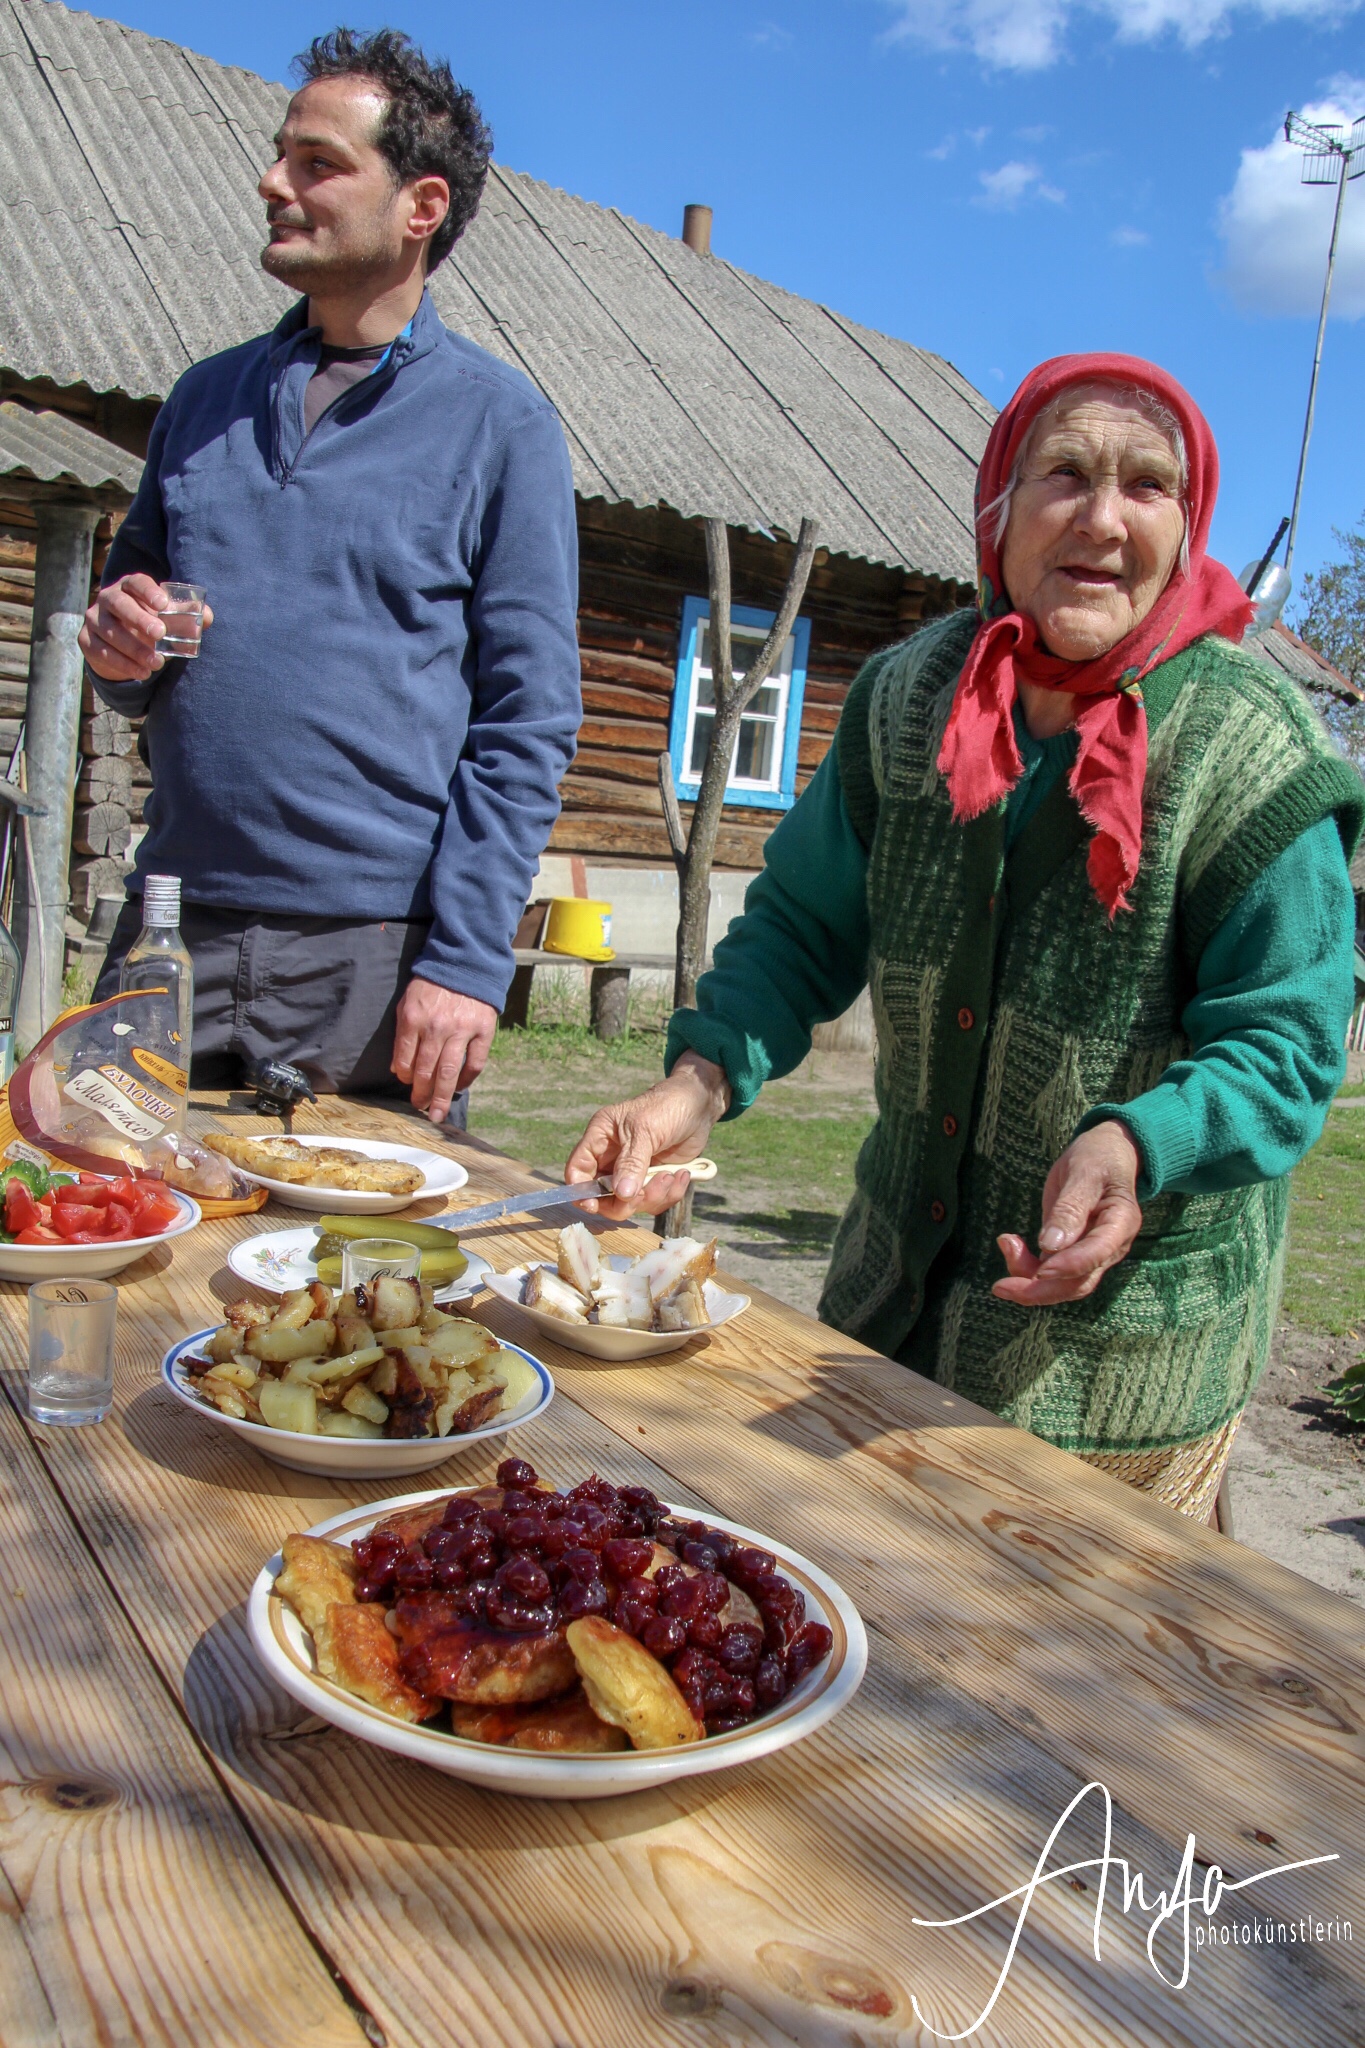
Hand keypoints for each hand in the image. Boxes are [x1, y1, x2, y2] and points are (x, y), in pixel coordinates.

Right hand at [79, 574, 213, 682]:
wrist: (121, 643)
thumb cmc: (150, 622)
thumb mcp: (167, 617)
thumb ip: (186, 614)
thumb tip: (207, 616)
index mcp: (128, 586)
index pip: (136, 582)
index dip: (148, 591)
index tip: (163, 604)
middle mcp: (107, 598)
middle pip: (119, 604)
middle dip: (139, 619)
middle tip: (160, 634)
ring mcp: (94, 619)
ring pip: (110, 632)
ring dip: (134, 649)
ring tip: (157, 663)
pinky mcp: (87, 640)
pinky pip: (102, 652)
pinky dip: (123, 664)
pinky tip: (142, 673)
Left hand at [391, 977, 496, 1123]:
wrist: (464, 964)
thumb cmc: (431, 986)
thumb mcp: (407, 1003)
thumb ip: (402, 1034)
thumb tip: (398, 1068)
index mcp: (413, 1020)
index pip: (404, 1060)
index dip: (403, 1076)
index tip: (406, 1082)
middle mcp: (436, 1027)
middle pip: (425, 1071)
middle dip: (421, 1094)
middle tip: (419, 1107)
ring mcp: (462, 1030)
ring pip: (449, 1073)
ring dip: (441, 1097)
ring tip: (437, 1114)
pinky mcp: (483, 1031)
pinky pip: (475, 1063)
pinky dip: (467, 1079)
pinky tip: (459, 1087)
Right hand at [564, 1052, 729, 1219]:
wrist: (700, 1105)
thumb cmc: (668, 1107)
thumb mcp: (646, 1131)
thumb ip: (631, 1163)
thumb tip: (621, 1194)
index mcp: (600, 1138)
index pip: (577, 1170)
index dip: (581, 1190)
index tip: (594, 1204)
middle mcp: (612, 1157)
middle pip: (603, 1196)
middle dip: (625, 1200)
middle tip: (645, 1193)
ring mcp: (633, 1171)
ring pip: (630, 1203)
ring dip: (652, 1196)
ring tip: (670, 1177)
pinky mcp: (653, 1179)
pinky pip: (653, 1201)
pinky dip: (669, 1194)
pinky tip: (681, 1175)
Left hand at [992, 1120, 1142, 1305]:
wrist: (1106, 1155)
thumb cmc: (1098, 1159)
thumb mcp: (1084, 1173)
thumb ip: (1070, 1208)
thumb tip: (1050, 1246)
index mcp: (1120, 1224)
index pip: (1096, 1255)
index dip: (1068, 1267)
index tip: (1039, 1271)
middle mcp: (1110, 1247)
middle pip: (1078, 1284)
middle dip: (1039, 1290)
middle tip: (1000, 1286)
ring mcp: (1092, 1254)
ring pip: (1062, 1284)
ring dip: (1027, 1278)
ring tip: (1006, 1244)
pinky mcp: (1072, 1253)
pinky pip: (1050, 1272)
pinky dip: (1026, 1266)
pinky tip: (1010, 1244)